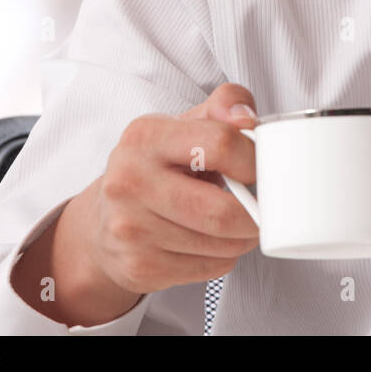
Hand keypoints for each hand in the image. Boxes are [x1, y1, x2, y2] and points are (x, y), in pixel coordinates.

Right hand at [74, 82, 261, 295]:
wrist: (106, 218)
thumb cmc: (159, 166)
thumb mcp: (187, 124)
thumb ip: (225, 104)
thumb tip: (246, 117)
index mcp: (145, 136)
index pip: (222, 144)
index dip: (255, 160)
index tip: (260, 169)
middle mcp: (130, 181)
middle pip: (222, 211)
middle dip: (257, 215)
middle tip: (264, 208)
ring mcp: (131, 228)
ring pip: (221, 245)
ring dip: (243, 237)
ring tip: (237, 222)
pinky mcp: (140, 266)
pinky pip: (210, 267)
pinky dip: (224, 256)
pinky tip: (212, 241)